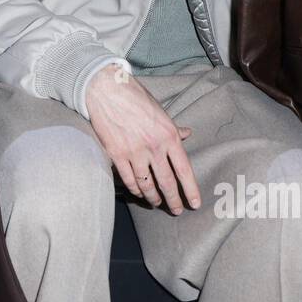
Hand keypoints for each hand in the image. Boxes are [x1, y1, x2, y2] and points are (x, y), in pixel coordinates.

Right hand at [84, 64, 198, 213]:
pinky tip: (139, 193)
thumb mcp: (161, 112)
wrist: (107, 90)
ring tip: (157, 204)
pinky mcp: (116, 155)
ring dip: (153, 198)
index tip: (194, 204)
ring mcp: (134, 152)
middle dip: (173, 200)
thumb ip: (174, 128)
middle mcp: (154, 147)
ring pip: (147, 185)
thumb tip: (188, 133)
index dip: (190, 190)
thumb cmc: (135, 98)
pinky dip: (135, 189)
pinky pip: (129, 179)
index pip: (184, 170)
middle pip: (167, 182)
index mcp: (169, 136)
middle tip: (176, 211)